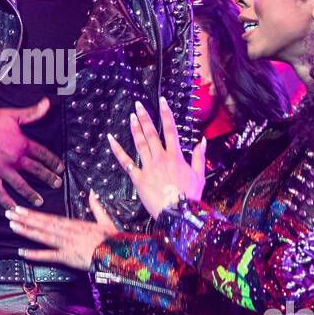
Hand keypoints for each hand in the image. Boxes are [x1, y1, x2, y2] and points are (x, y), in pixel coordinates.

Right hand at [0, 98, 64, 209]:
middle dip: (48, 178)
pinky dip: (7, 201)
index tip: (60, 168)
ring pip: (21, 185)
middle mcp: (16, 159)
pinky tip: (14, 209)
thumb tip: (48, 103)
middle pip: (36, 170)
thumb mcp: (13, 115)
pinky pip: (0, 192)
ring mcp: (3, 169)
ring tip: (40, 201)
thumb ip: (32, 112)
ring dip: (32, 193)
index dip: (53, 161)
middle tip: (57, 185)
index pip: (43, 154)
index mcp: (23, 144)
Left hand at [6, 190, 119, 269]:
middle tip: (8, 213)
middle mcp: (67, 232)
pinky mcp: (68, 257)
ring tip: (12, 225)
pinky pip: (49, 256)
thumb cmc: (113, 239)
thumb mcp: (106, 220)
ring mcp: (67, 244)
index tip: (20, 209)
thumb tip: (93, 193)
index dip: (33, 213)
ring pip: (43, 236)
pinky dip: (35, 254)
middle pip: (42, 224)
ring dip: (27, 230)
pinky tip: (22, 252)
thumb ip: (97, 207)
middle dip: (24, 218)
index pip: (49, 217)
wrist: (120, 254)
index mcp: (75, 223)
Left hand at [108, 96, 205, 219]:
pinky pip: (126, 161)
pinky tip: (111, 139)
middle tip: (138, 105)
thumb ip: (199, 157)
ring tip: (130, 117)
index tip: (161, 101)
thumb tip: (202, 140)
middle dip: (144, 117)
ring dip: (134, 128)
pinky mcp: (138, 178)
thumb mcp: (199, 176)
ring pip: (140, 143)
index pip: (171, 129)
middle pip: (152, 133)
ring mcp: (148, 167)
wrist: (178, 213)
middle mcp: (161, 158)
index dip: (166, 113)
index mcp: (176, 156)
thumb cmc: (190, 197)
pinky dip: (117, 150)